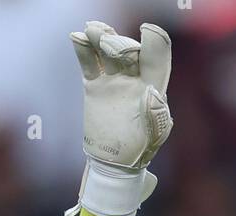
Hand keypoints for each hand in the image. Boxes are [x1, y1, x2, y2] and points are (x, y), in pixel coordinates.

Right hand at [65, 20, 171, 215]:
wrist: (115, 163)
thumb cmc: (140, 150)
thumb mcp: (153, 136)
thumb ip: (155, 115)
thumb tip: (151, 93)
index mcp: (154, 86)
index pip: (157, 57)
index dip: (154, 42)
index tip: (148, 32)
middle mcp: (134, 78)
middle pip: (129, 50)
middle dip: (120, 43)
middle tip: (110, 45)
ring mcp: (113, 80)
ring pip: (107, 51)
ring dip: (101, 37)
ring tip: (92, 31)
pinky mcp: (95, 85)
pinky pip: (89, 62)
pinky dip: (83, 48)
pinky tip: (78, 38)